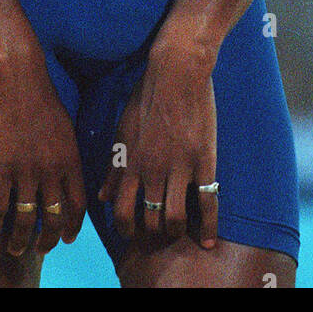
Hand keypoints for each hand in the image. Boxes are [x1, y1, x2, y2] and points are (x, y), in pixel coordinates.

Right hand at [0, 55, 86, 256]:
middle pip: (54, 218)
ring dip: (20, 240)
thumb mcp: (65, 125)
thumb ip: (66, 153)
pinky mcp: (0, 167)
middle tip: (41, 249)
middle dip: (48, 240)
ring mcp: (26, 171)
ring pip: (25, 219)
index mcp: (71, 159)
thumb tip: (65, 172)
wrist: (16, 76)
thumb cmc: (40, 95)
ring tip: (14, 249)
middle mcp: (52, 170)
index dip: (73, 227)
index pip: (78, 205)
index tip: (68, 238)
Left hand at [98, 47, 217, 248]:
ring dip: (176, 230)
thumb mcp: (123, 130)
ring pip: (175, 218)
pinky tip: (209, 239)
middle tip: (158, 232)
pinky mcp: (203, 161)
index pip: (122, 212)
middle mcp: (152, 171)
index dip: (127, 229)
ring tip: (180, 230)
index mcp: (130, 163)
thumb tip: (103, 196)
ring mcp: (179, 168)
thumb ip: (113, 166)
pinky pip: (208, 203)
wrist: (176, 72)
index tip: (133, 233)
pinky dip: (209, 227)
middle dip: (153, 233)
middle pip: (150, 220)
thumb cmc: (147, 97)